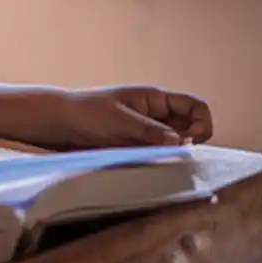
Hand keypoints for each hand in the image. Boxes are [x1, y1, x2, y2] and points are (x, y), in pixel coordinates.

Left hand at [50, 85, 212, 148]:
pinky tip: (146, 163)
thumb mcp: (119, 119)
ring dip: (172, 153)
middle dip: (189, 142)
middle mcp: (156, 114)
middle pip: (191, 128)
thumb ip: (149, 130)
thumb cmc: (87, 112)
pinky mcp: (136, 146)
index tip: (188, 140)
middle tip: (171, 152)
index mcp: (155, 99)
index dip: (202, 123)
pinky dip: (158, 160)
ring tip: (155, 158)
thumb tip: (179, 142)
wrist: (59, 122)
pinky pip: (157, 154)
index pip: (195, 107)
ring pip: (175, 144)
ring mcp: (147, 131)